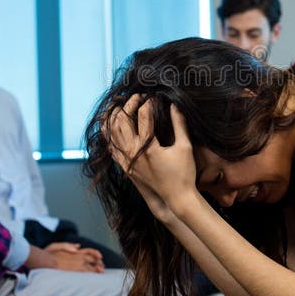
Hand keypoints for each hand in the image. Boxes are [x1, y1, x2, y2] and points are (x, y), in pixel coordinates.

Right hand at [44, 242, 104, 272]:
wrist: (43, 262)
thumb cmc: (47, 255)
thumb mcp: (56, 245)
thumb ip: (68, 245)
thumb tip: (78, 246)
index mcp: (74, 251)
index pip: (89, 251)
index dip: (96, 253)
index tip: (100, 257)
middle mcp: (78, 256)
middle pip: (93, 259)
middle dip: (98, 263)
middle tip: (102, 268)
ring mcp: (77, 264)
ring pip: (92, 267)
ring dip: (97, 269)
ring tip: (101, 273)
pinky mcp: (75, 271)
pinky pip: (87, 273)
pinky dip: (92, 274)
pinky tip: (94, 277)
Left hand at [105, 95, 196, 222]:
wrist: (176, 198)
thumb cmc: (183, 173)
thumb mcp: (185, 146)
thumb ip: (179, 124)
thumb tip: (175, 104)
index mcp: (148, 147)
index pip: (144, 116)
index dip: (149, 102)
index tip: (154, 96)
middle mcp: (133, 153)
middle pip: (122, 120)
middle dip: (129, 104)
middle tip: (138, 97)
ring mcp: (127, 161)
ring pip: (112, 134)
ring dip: (114, 116)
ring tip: (121, 104)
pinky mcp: (126, 168)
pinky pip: (112, 149)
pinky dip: (109, 135)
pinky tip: (111, 126)